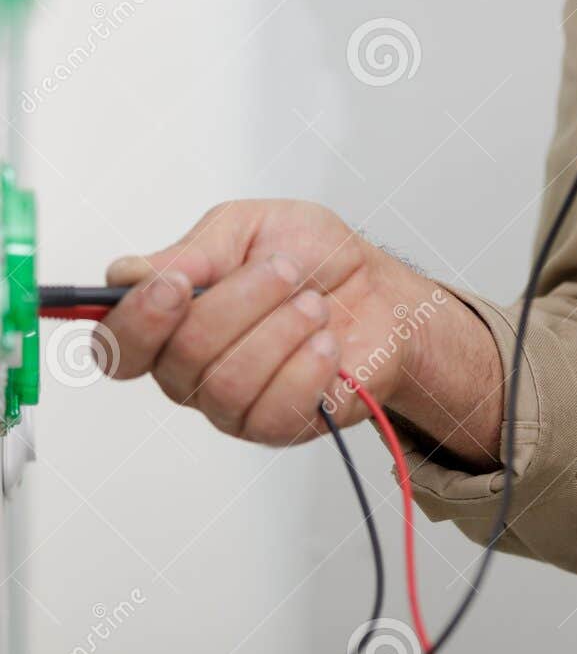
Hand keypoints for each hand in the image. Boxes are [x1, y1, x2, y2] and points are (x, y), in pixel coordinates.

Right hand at [97, 199, 456, 446]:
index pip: (117, 343)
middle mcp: (190, 368)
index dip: (137, 319)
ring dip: (280, 330)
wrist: (381, 292)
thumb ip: (191, 252)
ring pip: (227, 382)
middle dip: (241, 302)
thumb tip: (127, 276)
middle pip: (178, 356)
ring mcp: (230, 403)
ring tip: (312, 305)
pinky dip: (308, 364)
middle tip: (285, 270)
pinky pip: (273, 409)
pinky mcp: (275, 426)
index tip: (177, 284)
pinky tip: (325, 344)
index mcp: (172, 316)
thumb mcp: (252, 227)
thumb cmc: (315, 257)